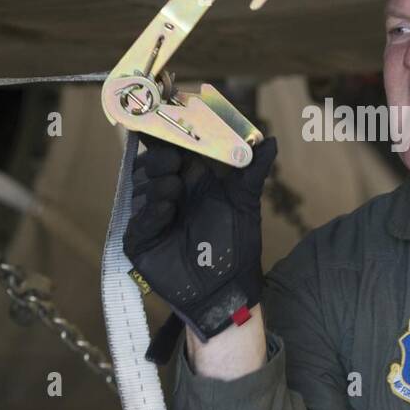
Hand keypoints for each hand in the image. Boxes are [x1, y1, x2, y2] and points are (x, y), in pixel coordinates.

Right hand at [123, 135, 276, 341]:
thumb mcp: (246, 203)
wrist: (225, 290)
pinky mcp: (140, 239)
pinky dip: (152, 211)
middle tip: (173, 160)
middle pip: (150, 163)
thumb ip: (253, 171)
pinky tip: (167, 209)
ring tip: (174, 190)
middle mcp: (168, 192)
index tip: (170, 119)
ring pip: (141, 187)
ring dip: (157, 183)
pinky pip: (139, 219)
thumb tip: (270, 140)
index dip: (170, 135)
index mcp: (191, 179)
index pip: (173, 149)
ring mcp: (152, 215)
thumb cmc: (236, 245)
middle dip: (159, 158)